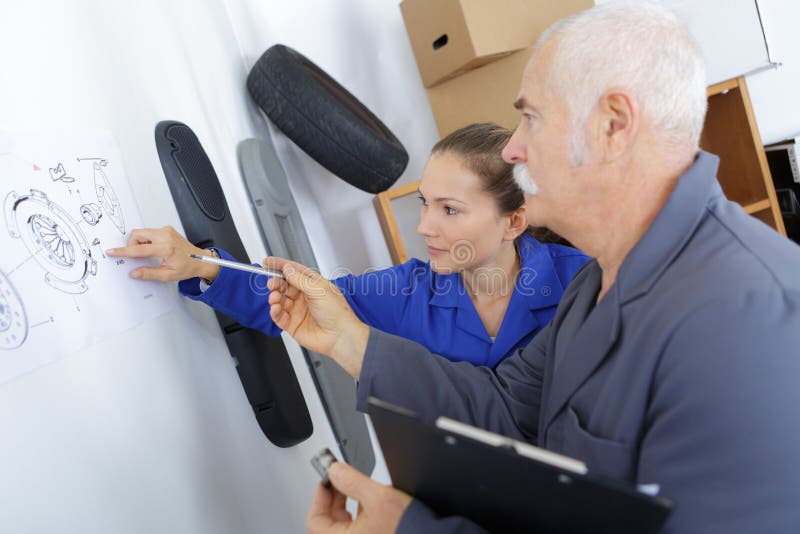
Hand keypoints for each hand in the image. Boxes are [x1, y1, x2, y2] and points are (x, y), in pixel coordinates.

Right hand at [105, 226, 218, 281]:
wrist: (200, 260)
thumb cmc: (187, 267)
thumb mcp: (168, 275)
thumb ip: (149, 273)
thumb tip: (134, 273)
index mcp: (166, 248)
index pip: (139, 249)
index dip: (124, 251)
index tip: (112, 251)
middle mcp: (166, 236)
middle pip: (137, 234)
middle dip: (132, 244)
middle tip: (136, 256)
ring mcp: (166, 231)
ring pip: (142, 232)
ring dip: (139, 242)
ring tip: (148, 254)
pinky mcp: (166, 229)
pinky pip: (149, 232)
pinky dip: (146, 240)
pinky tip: (153, 249)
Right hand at [265, 257, 368, 377]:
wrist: (341, 336)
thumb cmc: (338, 313)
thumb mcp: (319, 290)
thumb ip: (300, 279)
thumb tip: (287, 269)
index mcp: (313, 285)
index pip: (293, 271)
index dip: (280, 266)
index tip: (268, 262)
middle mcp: (305, 296)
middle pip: (284, 285)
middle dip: (276, 283)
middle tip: (271, 283)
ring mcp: (298, 310)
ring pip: (279, 300)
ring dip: (274, 297)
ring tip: (274, 297)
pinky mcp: (293, 324)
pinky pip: (279, 316)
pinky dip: (274, 311)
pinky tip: (275, 308)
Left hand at [307, 462, 411, 533]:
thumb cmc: (410, 531)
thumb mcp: (379, 497)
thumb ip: (352, 481)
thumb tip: (335, 471)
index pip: (315, 521)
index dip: (319, 496)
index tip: (327, 481)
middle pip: (329, 524)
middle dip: (335, 499)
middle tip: (341, 481)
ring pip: (345, 527)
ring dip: (348, 506)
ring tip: (358, 489)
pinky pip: (359, 531)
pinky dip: (361, 516)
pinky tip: (372, 504)